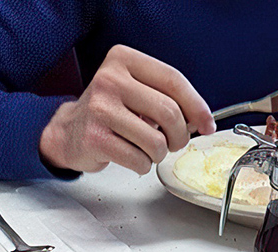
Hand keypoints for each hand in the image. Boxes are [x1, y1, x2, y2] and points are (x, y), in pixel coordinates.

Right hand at [39, 45, 215, 173]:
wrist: (70, 132)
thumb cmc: (110, 114)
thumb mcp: (137, 93)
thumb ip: (168, 98)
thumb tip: (203, 121)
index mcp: (124, 60)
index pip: (173, 80)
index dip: (197, 107)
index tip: (208, 125)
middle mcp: (110, 79)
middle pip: (170, 113)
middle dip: (179, 136)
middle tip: (172, 143)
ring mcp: (100, 108)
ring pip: (156, 142)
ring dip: (159, 154)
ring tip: (145, 148)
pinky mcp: (95, 138)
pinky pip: (139, 160)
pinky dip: (142, 165)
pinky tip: (130, 157)